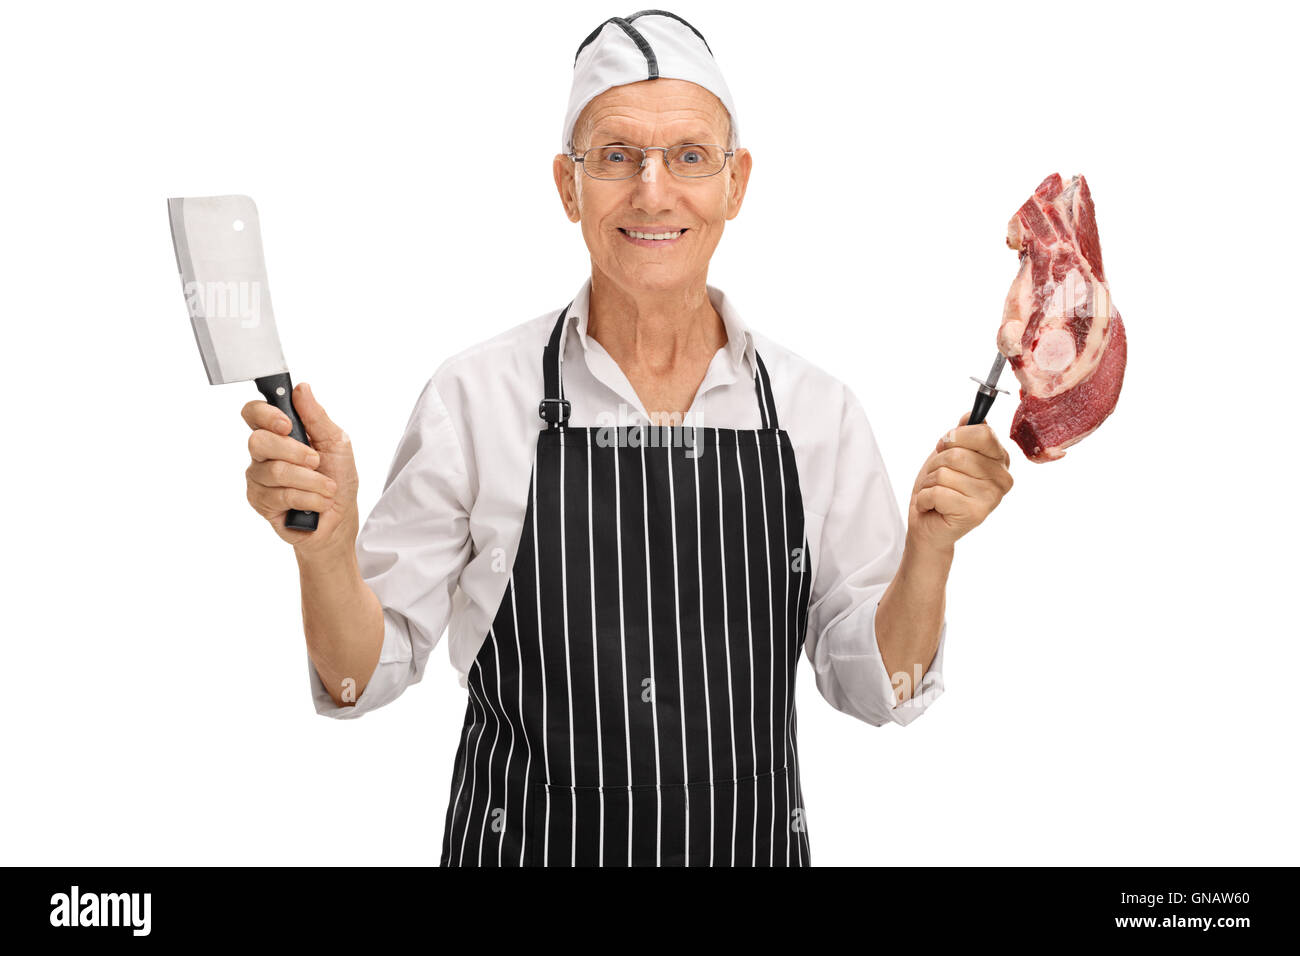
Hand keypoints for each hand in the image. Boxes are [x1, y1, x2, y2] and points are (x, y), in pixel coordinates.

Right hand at [242, 382, 358, 557]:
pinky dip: (309, 499)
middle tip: (316, 461)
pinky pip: (280, 495)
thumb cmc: (338, 477)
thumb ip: (317, 416)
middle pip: (258, 441)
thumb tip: (301, 388)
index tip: (287, 424)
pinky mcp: (260, 502)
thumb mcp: (336, 442)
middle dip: (295, 452)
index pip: (254, 413)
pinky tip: (318, 503)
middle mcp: (263, 453)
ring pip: (274, 471)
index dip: (265, 415)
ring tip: (326, 487)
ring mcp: (259, 478)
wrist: (340, 518)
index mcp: (279, 433)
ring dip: (311, 480)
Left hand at [907, 411, 1013, 553]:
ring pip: (945, 473)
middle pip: (958, 454)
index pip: (983, 433)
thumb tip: (971, 416)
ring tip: (936, 493)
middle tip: (938, 478)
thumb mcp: (949, 453)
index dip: (956, 437)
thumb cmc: (940, 488)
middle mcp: (1002, 478)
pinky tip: (933, 506)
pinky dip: (925, 498)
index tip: (945, 446)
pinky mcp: (975, 513)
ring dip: (929, 483)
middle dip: (936, 464)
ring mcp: (991, 497)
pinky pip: (937, 492)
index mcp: (1000, 460)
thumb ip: (963, 433)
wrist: (928, 524)